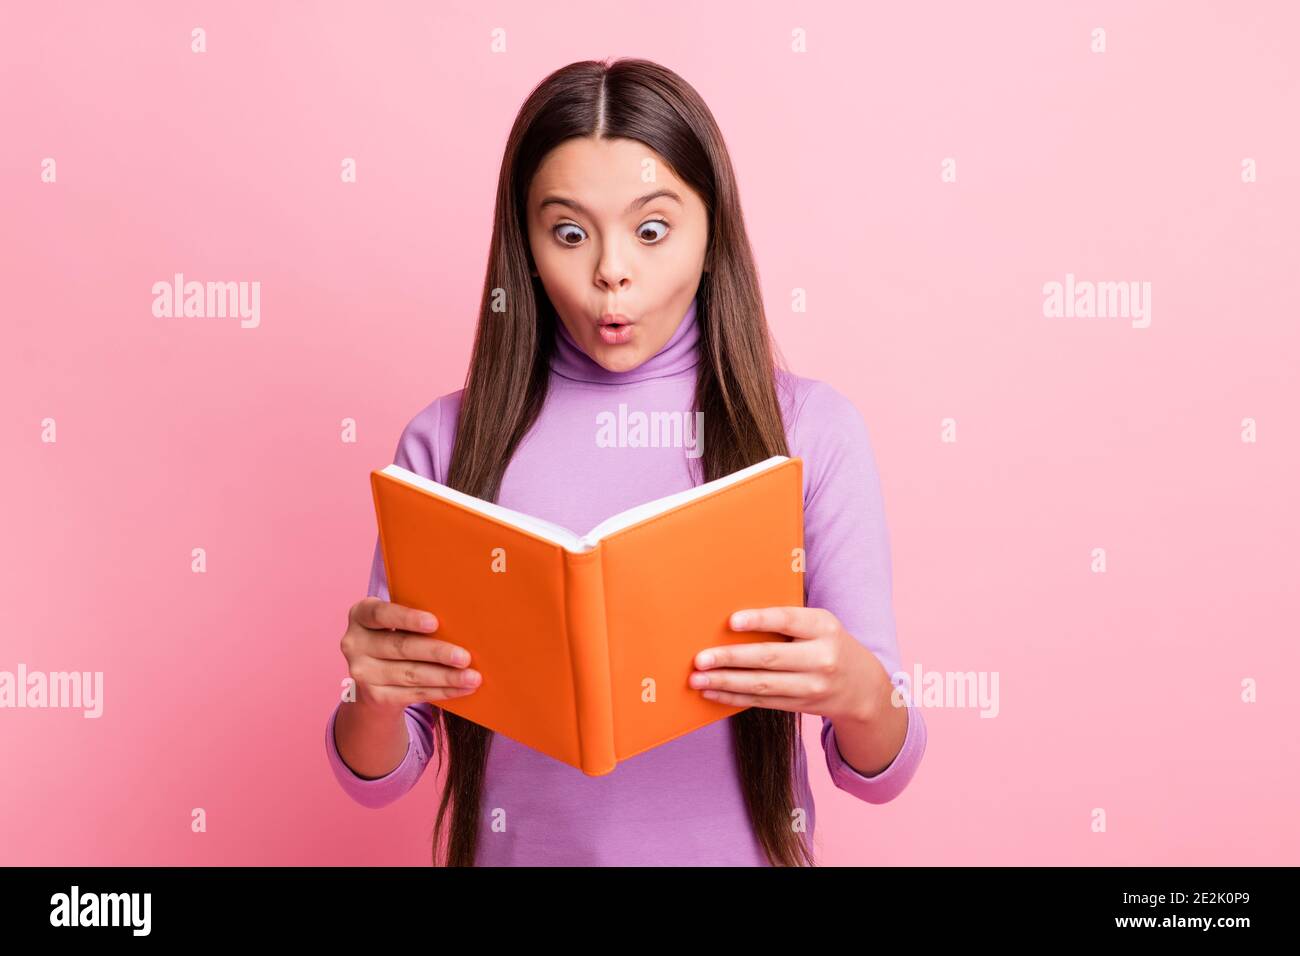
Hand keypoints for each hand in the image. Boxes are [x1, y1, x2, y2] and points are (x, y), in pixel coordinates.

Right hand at [339, 597, 481, 711]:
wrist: (374, 681)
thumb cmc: (396, 638)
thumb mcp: (396, 622)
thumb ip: (415, 618)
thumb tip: (461, 622)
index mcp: (360, 615)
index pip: (380, 614)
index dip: (407, 618)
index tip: (434, 622)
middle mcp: (354, 643)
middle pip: (401, 647)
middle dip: (436, 652)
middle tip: (465, 657)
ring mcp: (362, 672)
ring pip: (411, 674)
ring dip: (446, 676)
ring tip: (472, 677)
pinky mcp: (374, 696)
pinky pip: (414, 693)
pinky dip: (442, 691)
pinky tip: (463, 688)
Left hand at [689, 606, 889, 723]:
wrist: (863, 687)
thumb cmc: (829, 644)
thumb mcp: (820, 624)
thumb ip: (788, 621)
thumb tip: (734, 620)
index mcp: (824, 627)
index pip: (788, 620)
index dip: (759, 621)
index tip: (731, 621)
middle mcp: (820, 658)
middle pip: (769, 658)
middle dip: (731, 658)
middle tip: (700, 658)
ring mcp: (811, 686)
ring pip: (762, 685)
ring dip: (725, 682)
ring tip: (697, 678)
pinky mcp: (800, 706)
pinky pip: (761, 702)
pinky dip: (733, 697)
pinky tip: (712, 692)